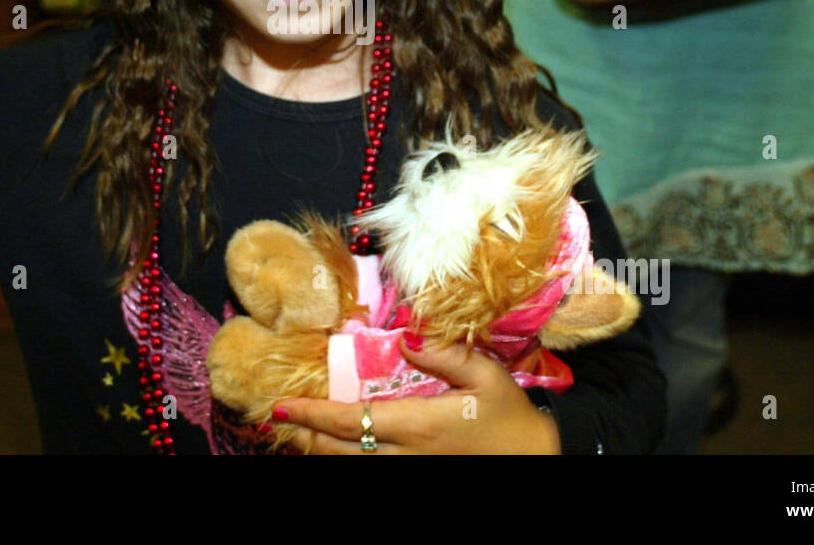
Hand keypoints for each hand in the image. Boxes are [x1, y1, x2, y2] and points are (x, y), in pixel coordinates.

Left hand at [272, 337, 561, 453]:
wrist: (536, 462)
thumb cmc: (510, 418)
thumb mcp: (487, 376)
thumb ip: (446, 354)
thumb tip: (407, 336)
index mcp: (417, 426)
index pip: (350, 421)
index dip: (311, 415)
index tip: (281, 405)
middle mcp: (404, 456)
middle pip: (338, 451)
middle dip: (303, 436)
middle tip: (278, 420)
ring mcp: (408, 473)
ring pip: (348, 468)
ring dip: (318, 452)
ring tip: (296, 435)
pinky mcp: (415, 478)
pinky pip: (368, 473)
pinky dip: (343, 461)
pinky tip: (334, 449)